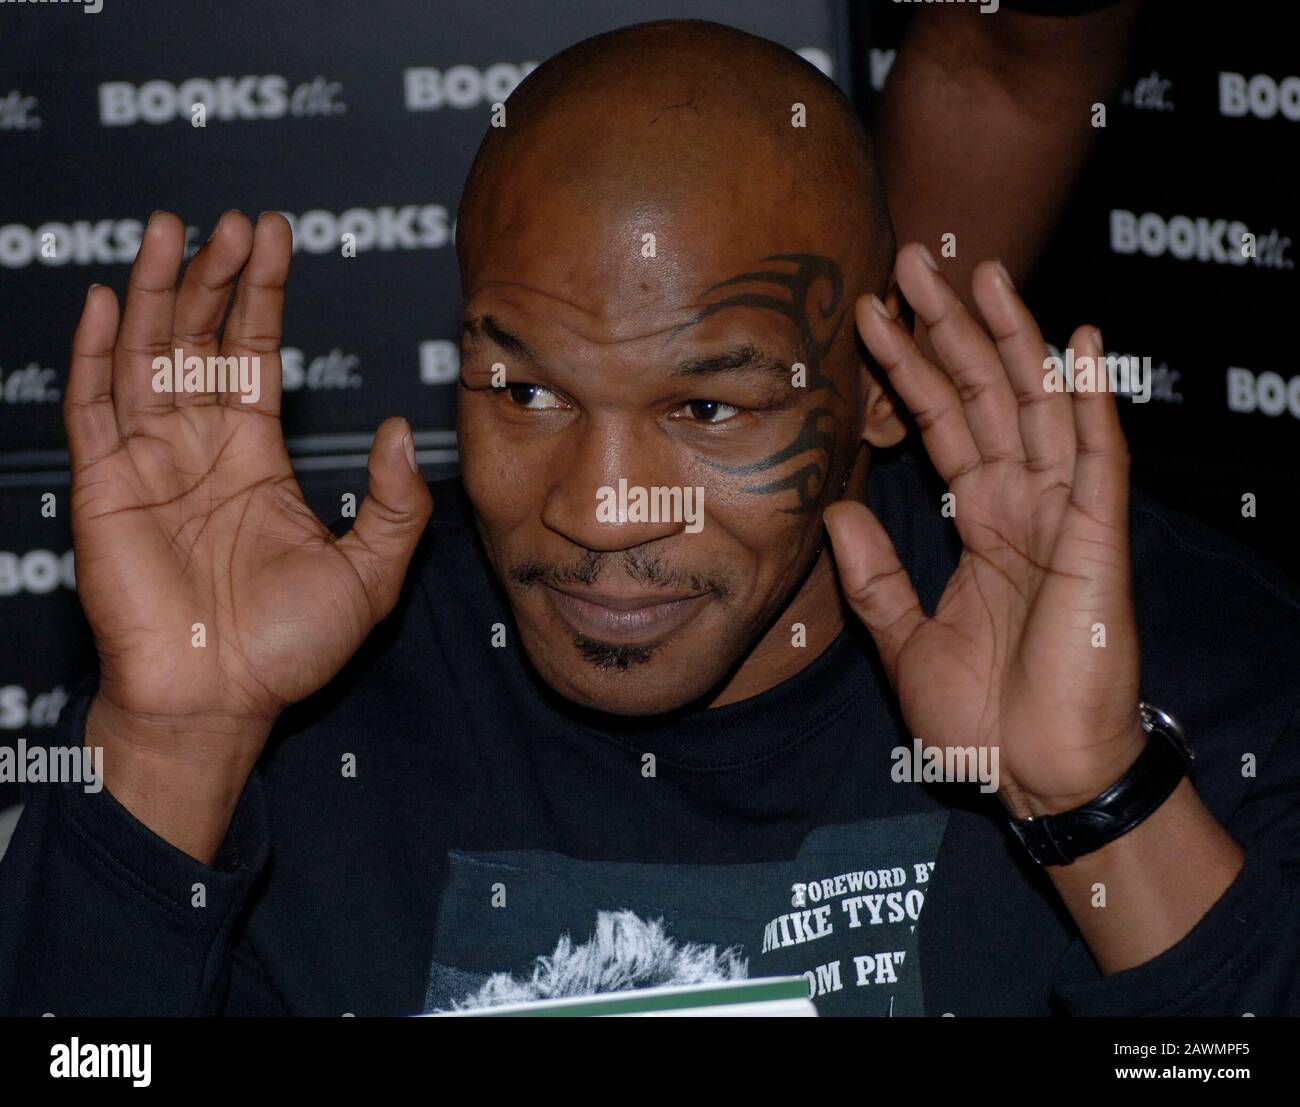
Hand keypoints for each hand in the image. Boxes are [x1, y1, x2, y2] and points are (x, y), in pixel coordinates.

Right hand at [66, 211, 431, 784]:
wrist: (220, 702)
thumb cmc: (289, 649)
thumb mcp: (371, 571)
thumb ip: (396, 503)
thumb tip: (397, 428)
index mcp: (256, 460)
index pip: (258, 356)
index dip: (265, 297)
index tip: (277, 238)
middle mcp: (201, 449)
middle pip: (203, 340)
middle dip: (217, 277)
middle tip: (235, 219)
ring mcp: (149, 462)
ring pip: (148, 356)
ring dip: (159, 292)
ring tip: (175, 228)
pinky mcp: (103, 486)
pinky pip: (92, 408)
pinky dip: (95, 353)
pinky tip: (104, 301)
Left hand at [825, 244, 1144, 816]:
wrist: (1037, 776)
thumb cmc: (982, 716)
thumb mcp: (904, 637)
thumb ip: (874, 574)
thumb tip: (837, 509)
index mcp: (979, 523)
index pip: (941, 424)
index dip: (909, 368)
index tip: (868, 314)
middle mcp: (1021, 505)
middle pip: (985, 395)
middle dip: (950, 327)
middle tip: (914, 257)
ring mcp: (1062, 517)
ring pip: (1037, 407)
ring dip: (1012, 338)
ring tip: (982, 272)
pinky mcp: (1098, 541)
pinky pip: (1096, 458)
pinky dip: (1089, 399)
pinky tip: (1078, 340)